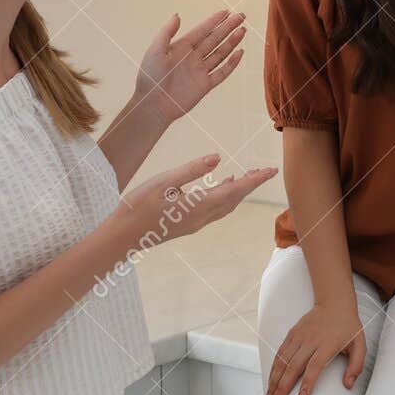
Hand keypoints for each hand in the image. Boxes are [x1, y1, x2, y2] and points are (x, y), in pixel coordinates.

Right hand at [114, 153, 277, 246]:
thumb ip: (191, 170)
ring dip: (239, 191)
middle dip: (251, 185)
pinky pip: (215, 210)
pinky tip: (221, 185)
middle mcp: (202, 217)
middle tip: (264, 170)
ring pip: (226, 206)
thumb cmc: (139, 206)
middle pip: (235, 199)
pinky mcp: (188, 225)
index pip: (235, 190)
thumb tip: (217, 158)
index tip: (271, 170)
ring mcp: (195, 223)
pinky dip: (225, 197)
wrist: (123, 237)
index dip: (255, 180)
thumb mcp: (163, 182)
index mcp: (199, 205)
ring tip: (247, 175)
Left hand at [134, 10, 247, 123]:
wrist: (153, 105)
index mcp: (181, 47)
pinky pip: (222, 72)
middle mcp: (193, 57)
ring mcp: (200, 71)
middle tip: (241, 16)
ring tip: (242, 30)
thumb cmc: (150, 78)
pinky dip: (232, 63)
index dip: (214, 21)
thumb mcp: (155, 51)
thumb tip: (177, 15)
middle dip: (228, 28)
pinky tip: (240, 53)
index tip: (226, 12)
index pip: (202, 31)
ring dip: (232, 42)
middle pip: (214, 39)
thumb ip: (166, 32)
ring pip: (221, 53)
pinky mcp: (205, 85)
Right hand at [265, 305, 365, 394]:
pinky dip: (273, 369)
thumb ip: (356, 366)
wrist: (334, 302)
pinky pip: (279, 354)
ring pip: (282, 361)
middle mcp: (310, 341)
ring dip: (274, 381)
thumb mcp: (360, 345)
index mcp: (328, 344)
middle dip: (283, 388)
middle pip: (293, 367)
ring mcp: (299, 337)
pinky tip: (270, 382)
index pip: (314, 366)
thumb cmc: (348, 326)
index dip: (307, 383)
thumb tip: (348, 385)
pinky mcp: (291, 335)